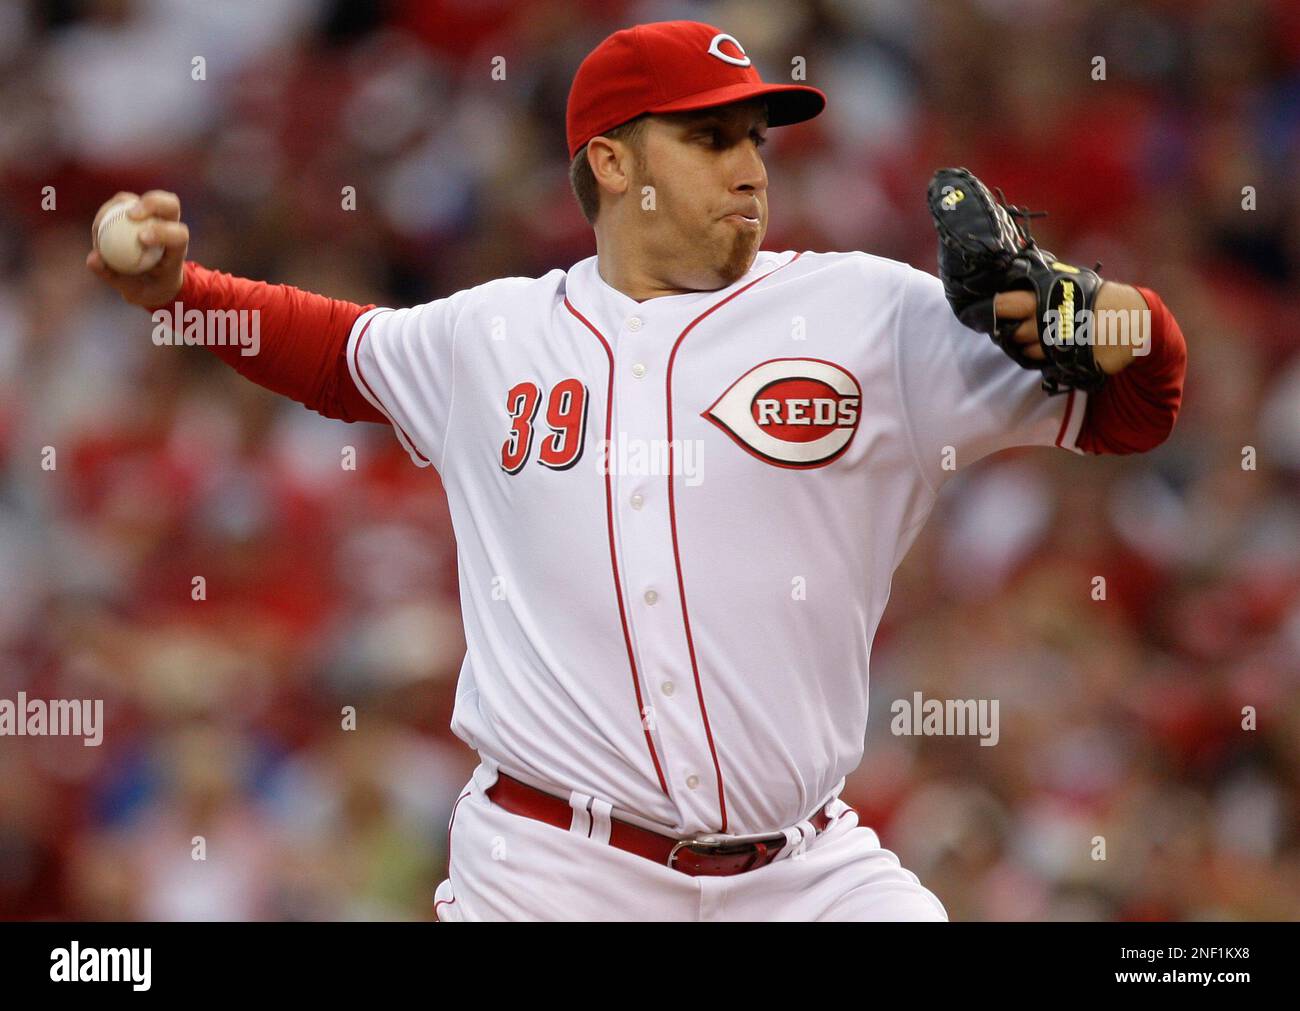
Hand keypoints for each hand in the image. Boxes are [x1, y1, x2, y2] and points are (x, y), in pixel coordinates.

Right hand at [85, 190, 188, 309]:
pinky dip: (109, 209)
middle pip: (170, 204)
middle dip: (152, 203)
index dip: (163, 232)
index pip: (179, 235)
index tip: (142, 239)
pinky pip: (123, 202)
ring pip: (145, 198)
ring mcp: (156, 218)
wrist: (152, 283)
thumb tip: (93, 258)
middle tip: (130, 214)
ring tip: (102, 222)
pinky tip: (98, 223)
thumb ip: (113, 276)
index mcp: (177, 250)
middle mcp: (170, 229)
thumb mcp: (133, 292)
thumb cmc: (146, 289)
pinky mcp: (138, 212)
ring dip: (123, 203)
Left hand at [994, 282, 1148, 374]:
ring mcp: (1055, 344)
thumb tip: (1015, 279)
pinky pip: (1044, 363)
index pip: (1004, 304)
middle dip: (1009, 331)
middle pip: (1011, 333)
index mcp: (1045, 297)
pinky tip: (1055, 348)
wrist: (1134, 321)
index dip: (993, 308)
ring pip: (1026, 351)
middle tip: (1015, 326)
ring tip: (1042, 336)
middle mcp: (1045, 321)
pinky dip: (1045, 357)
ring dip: (1028, 346)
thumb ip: (1043, 286)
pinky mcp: (1066, 362)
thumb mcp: (1071, 283)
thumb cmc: (1100, 297)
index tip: (988, 309)